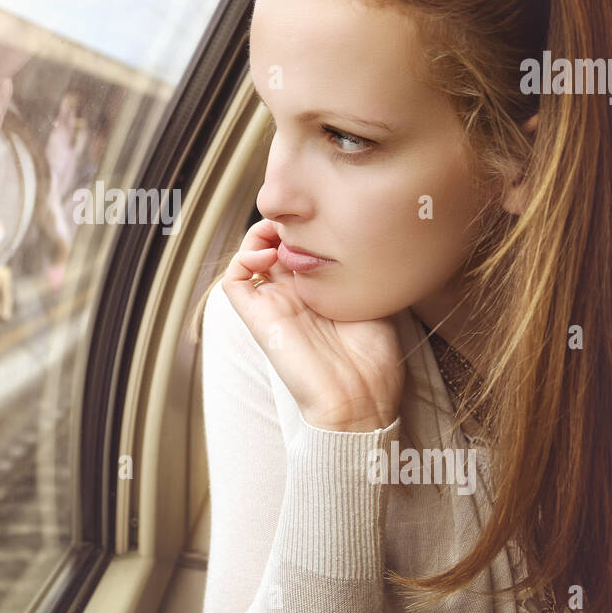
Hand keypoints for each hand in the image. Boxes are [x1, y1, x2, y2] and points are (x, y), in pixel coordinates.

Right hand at [221, 219, 404, 431]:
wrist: (360, 396)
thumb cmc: (374, 359)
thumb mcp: (377, 300)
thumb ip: (363, 271)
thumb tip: (364, 240)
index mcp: (320, 291)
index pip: (302, 248)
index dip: (307, 226)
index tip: (324, 217)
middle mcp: (294, 295)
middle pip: (273, 245)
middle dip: (284, 223)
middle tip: (300, 218)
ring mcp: (274, 305)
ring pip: (249, 257)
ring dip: (258, 236)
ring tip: (279, 231)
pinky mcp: (257, 317)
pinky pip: (234, 281)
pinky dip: (242, 259)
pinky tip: (267, 255)